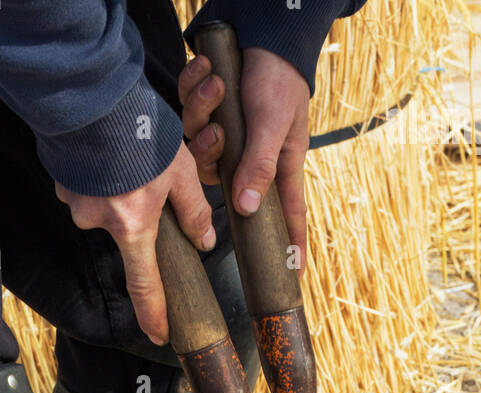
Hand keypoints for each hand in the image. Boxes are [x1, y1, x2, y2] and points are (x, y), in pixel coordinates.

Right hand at [55, 142, 214, 345]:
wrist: (89, 96)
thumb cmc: (137, 130)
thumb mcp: (179, 169)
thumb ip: (192, 209)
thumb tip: (203, 240)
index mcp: (133, 227)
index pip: (145, 286)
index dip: (154, 314)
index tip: (160, 335)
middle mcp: (100, 223)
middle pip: (127, 232)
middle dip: (136, 212)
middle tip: (144, 176)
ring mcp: (77, 203)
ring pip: (107, 205)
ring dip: (120, 186)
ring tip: (128, 155)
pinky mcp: (64, 181)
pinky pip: (90, 185)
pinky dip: (102, 172)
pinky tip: (109, 150)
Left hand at [179, 46, 309, 270]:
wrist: (261, 30)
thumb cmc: (277, 77)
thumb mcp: (273, 123)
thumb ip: (260, 165)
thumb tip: (246, 208)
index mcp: (275, 164)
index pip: (286, 214)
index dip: (289, 244)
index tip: (293, 274)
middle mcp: (247, 156)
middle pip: (217, 179)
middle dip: (210, 152)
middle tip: (217, 127)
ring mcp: (224, 135)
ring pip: (195, 145)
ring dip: (200, 112)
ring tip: (216, 84)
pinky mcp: (206, 112)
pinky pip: (187, 114)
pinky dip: (193, 90)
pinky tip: (206, 71)